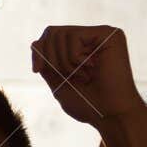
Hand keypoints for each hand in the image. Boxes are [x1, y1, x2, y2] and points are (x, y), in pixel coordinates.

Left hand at [31, 25, 146, 127]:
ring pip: (59, 33)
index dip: (38, 52)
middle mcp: (91, 38)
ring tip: (84, 76)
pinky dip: (74, 58)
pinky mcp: (109, 34)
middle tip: (70, 77)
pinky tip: (92, 69)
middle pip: (51, 32)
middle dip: (51, 59)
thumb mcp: (57, 82)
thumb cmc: (87, 104)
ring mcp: (101, 35)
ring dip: (64, 62)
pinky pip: (73, 36)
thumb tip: (36, 43)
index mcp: (81, 49)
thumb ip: (47, 62)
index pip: (48, 36)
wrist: (111, 115)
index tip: (37, 70)